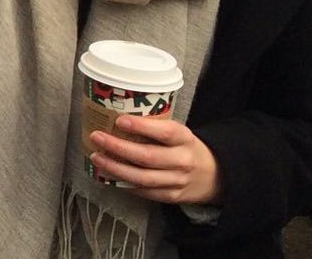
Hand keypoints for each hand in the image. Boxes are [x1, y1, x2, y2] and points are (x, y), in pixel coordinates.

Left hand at [90, 116, 221, 205]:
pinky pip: (145, 191)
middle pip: (147, 156)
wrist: (215, 175)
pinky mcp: (172, 196)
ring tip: (97, 158)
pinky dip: (125, 184)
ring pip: (143, 178)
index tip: (119, 120)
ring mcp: (178, 181)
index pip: (164, 132)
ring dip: (116, 168)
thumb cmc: (186, 148)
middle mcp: (182, 160)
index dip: (141, 126)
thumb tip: (115, 115)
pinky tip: (109, 175)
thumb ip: (155, 127)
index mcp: (185, 139)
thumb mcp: (178, 132)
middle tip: (97, 137)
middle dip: (118, 147)